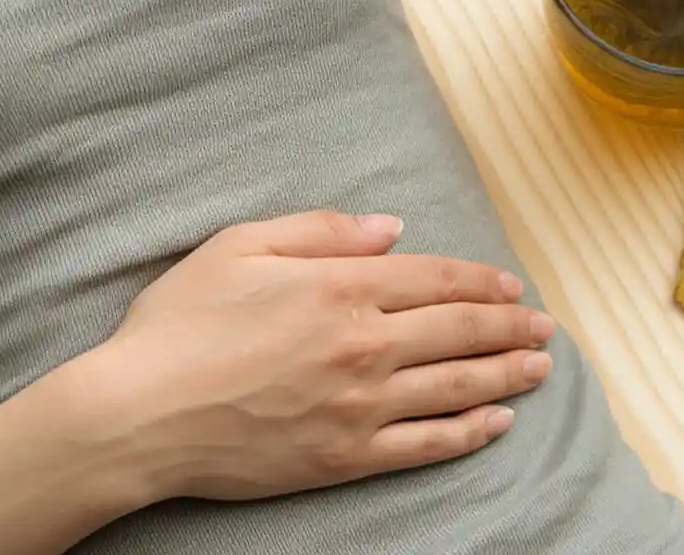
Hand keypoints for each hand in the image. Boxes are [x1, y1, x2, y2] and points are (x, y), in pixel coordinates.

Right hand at [81, 211, 555, 502]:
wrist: (138, 414)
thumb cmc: (179, 324)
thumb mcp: (239, 246)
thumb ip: (321, 230)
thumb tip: (390, 228)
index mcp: (341, 286)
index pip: (436, 279)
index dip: (483, 282)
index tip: (513, 287)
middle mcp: (364, 344)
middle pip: (460, 330)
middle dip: (510, 326)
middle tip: (545, 328)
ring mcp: (360, 405)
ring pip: (456, 386)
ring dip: (506, 374)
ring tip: (539, 367)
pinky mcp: (346, 456)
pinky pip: (425, 444)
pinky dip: (469, 432)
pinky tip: (497, 422)